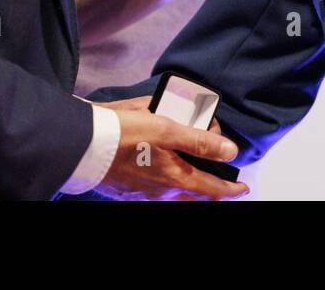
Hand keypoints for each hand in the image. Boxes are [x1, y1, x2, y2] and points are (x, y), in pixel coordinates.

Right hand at [92, 104, 248, 200]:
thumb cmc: (122, 133)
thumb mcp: (167, 128)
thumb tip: (229, 150)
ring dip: (186, 186)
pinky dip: (164, 182)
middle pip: (192, 195)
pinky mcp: (125, 189)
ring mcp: (141, 192)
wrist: (81, 145)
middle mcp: (159, 191)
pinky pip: (153, 190)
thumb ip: (199, 140)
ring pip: (172, 194)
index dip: (229, 189)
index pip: (210, 188)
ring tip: (192, 174)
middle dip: (208, 190)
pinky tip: (160, 170)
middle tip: (220, 182)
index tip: (243, 188)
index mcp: (173, 177)